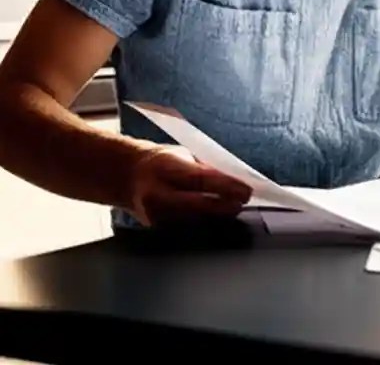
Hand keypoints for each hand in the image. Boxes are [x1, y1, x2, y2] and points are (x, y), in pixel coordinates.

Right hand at [126, 144, 252, 226]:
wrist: (128, 176)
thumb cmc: (162, 162)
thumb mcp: (184, 155)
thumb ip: (207, 168)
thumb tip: (237, 179)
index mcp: (164, 167)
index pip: (201, 180)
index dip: (227, 187)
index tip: (247, 191)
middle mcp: (156, 193)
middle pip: (199, 205)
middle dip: (226, 206)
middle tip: (242, 202)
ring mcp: (154, 215)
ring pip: (196, 221)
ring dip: (218, 216)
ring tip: (232, 207)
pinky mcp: (155, 229)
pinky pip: (186, 229)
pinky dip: (204, 223)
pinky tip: (215, 218)